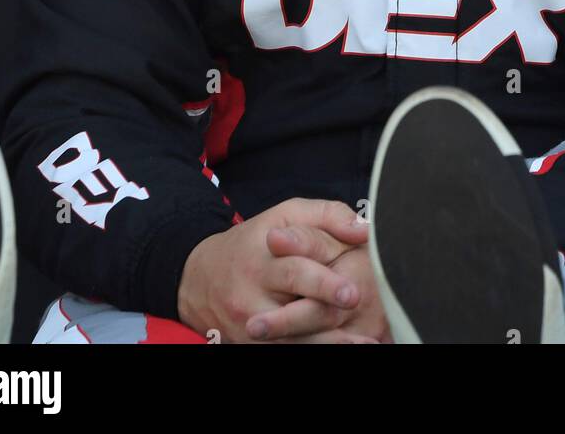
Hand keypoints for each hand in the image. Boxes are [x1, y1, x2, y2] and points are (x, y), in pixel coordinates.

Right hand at [177, 198, 368, 342]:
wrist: (200, 278)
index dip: (323, 283)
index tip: (352, 292)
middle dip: (325, 317)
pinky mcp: (248, 345)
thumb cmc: (256, 241)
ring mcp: (249, 325)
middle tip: (355, 316)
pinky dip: (311, 351)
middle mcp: (253, 294)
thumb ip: (327, 215)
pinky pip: (282, 350)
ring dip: (327, 344)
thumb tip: (363, 230)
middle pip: (292, 311)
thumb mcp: (286, 214)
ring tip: (361, 344)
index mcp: (265, 257)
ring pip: (289, 340)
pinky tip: (340, 348)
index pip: (295, 270)